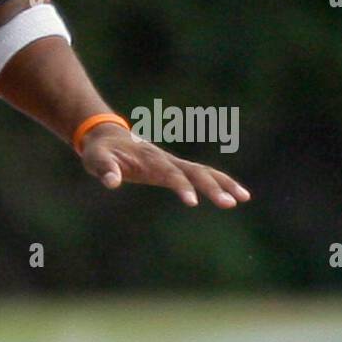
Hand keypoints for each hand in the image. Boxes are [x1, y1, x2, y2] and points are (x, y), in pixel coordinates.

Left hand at [80, 125, 249, 207]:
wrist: (106, 137)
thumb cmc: (100, 151)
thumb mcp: (96, 160)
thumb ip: (105, 169)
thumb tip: (112, 182)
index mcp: (151, 160)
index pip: (171, 175)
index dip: (182, 187)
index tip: (193, 202)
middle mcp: (167, 160)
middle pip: (196, 173)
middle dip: (214, 188)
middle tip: (231, 204)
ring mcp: (174, 163)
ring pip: (205, 172)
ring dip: (224, 184)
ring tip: (245, 198)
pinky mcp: (175, 168)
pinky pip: (201, 175)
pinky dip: (219, 182)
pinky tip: (235, 195)